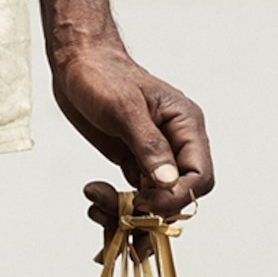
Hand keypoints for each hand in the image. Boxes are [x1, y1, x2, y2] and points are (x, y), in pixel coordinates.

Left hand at [51, 36, 213, 219]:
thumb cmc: (102, 75)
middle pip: (180, 195)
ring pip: (156, 202)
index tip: (142, 201)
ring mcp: (155, 155)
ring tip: (96, 205)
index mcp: (185, 125)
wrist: (77, 62)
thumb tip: (168, 183)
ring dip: (129, 213)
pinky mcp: (133, 161)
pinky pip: (135, 196)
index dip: (175, 197)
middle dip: (151, 209)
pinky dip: (117, 206)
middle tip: (117, 208)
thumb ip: (148, 145)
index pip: (200, 176)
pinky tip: (94, 197)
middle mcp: (176, 143)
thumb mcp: (124, 108)